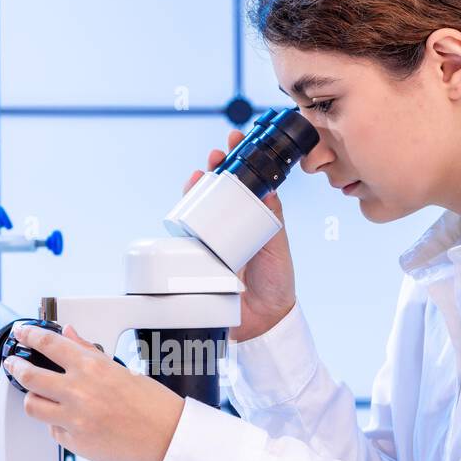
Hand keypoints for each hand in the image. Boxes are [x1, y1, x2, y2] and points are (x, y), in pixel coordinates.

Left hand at [3, 323, 185, 460]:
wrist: (169, 440)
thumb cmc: (154, 406)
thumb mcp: (122, 370)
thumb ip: (90, 352)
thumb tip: (69, 334)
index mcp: (92, 367)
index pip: (48, 344)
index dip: (28, 336)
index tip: (21, 334)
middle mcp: (79, 391)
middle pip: (29, 376)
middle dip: (16, 368)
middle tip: (14, 365)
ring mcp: (74, 419)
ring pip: (32, 406)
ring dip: (33, 399)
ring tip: (40, 397)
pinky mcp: (75, 443)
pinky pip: (53, 431)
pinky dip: (58, 425)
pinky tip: (71, 421)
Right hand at [185, 129, 296, 342]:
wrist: (264, 320)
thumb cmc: (276, 282)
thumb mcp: (277, 245)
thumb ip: (272, 220)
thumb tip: (269, 189)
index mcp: (251, 220)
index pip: (243, 184)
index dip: (239, 161)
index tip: (238, 140)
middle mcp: (230, 227)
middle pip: (218, 189)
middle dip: (215, 168)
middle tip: (218, 153)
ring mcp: (212, 240)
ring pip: (199, 207)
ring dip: (197, 187)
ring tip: (200, 173)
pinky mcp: (198, 258)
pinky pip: (186, 234)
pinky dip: (182, 217)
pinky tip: (184, 203)